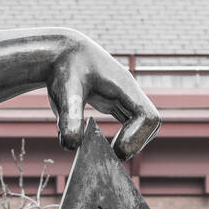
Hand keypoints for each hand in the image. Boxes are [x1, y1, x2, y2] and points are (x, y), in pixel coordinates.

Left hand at [47, 31, 160, 159]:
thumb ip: (68, 116)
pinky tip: (97, 144)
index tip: (115, 149)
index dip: (137, 137)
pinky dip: (120, 137)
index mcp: (124, 86)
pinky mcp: (112, 102)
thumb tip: (72, 145)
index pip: (148, 116)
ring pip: (142, 124)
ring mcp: (122, 97)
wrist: (57, 53)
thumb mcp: (63, 92)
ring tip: (105, 153)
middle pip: (151, 123)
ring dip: (131, 141)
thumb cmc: (62, 68)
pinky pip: (129, 123)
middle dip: (136, 143)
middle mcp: (128, 92)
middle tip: (111, 156)